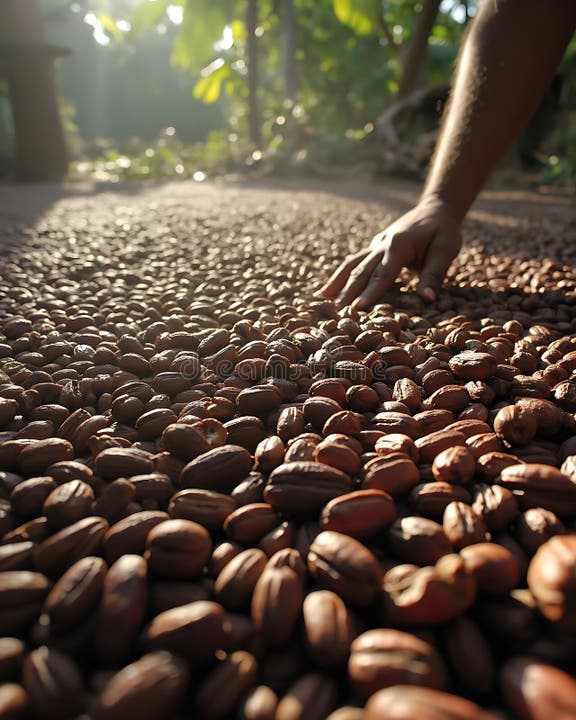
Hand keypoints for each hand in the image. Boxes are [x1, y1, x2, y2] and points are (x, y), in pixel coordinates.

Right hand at [319, 195, 462, 308]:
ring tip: (321, 300)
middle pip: (361, 271)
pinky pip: (353, 262)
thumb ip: (435, 274)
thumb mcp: (446, 250)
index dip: (370, 292)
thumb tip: (426, 299)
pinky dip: (340, 276)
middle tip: (335, 312)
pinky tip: (329, 290)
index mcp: (398, 245)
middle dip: (347, 292)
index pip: (382, 274)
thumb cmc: (443, 231)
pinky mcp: (373, 248)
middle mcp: (382, 244)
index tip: (357, 308)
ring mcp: (375, 245)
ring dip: (336, 283)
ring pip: (351, 265)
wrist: (435, 209)